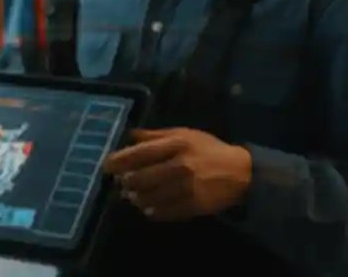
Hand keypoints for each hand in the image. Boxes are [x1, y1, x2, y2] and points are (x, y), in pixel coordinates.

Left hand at [102, 127, 251, 221]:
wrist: (240, 172)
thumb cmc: (208, 149)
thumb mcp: (185, 134)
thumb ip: (157, 135)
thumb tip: (131, 135)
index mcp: (177, 144)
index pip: (140, 153)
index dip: (120, 160)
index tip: (107, 166)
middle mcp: (179, 165)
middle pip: (142, 178)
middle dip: (126, 182)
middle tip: (121, 183)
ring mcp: (186, 187)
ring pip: (150, 197)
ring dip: (137, 198)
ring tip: (132, 197)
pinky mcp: (193, 205)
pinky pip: (166, 212)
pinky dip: (153, 212)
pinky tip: (148, 209)